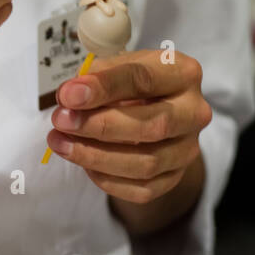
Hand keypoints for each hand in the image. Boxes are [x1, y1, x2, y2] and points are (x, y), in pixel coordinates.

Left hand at [45, 49, 212, 210]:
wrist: (157, 111)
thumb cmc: (133, 84)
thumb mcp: (119, 65)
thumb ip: (97, 76)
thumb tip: (71, 97)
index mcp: (183, 72)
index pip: (144, 79)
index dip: (103, 88)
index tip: (68, 95)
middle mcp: (195, 112)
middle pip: (152, 125)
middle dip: (99, 125)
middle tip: (61, 120)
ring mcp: (189, 148)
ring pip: (146, 163)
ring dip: (95, 155)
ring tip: (60, 142)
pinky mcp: (176, 176)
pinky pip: (142, 189)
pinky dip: (107, 178)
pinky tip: (83, 162)